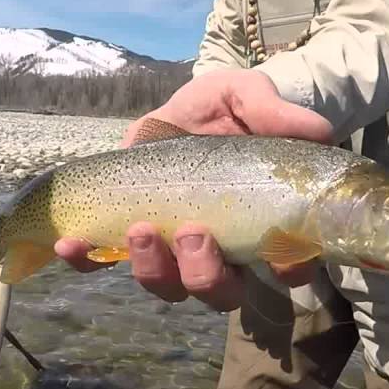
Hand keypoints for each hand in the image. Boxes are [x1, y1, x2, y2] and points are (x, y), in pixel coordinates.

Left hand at [54, 68, 331, 309]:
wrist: (188, 106)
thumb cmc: (231, 107)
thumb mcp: (251, 97)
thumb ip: (277, 113)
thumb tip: (319, 131)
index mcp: (261, 224)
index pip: (287, 266)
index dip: (287, 271)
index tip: (280, 260)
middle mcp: (221, 249)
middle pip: (217, 291)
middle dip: (203, 274)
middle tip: (191, 235)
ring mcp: (172, 247)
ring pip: (167, 285)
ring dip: (153, 269)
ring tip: (139, 232)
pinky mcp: (128, 234)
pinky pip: (105, 262)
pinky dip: (87, 260)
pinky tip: (70, 244)